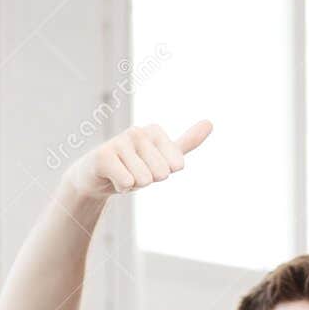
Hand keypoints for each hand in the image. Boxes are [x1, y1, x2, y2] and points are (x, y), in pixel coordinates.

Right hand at [65, 120, 212, 199]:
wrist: (98, 176)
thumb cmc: (134, 166)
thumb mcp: (164, 155)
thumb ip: (187, 142)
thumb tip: (210, 122)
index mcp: (155, 131)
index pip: (177, 165)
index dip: (164, 173)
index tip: (149, 166)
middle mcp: (138, 131)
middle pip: (162, 173)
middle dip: (149, 180)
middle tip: (134, 172)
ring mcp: (119, 141)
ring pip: (145, 179)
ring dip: (134, 184)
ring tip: (123, 173)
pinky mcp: (103, 155)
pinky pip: (128, 182)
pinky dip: (121, 187)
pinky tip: (113, 177)